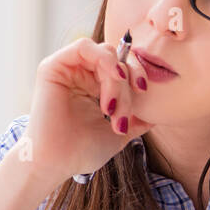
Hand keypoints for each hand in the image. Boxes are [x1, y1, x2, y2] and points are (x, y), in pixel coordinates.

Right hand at [21, 36, 154, 186]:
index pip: (123, 68)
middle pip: (118, 59)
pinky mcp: (53, 67)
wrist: (58, 163)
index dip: (138, 75)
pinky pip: (84, 46)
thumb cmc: (83, 152)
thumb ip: (136, 120)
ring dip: (117, 78)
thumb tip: (156, 114)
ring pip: (106, 54)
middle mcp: (82, 76)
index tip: (145, 94)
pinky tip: (112, 77)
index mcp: (95, 88)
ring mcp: (68, 70)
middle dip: (128, 84)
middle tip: (123, 112)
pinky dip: (104, 58)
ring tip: (111, 107)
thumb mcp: (119, 134)